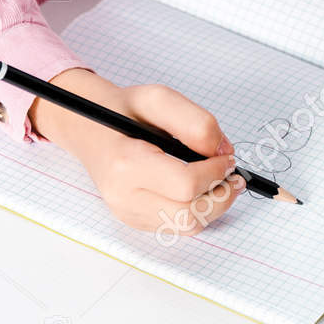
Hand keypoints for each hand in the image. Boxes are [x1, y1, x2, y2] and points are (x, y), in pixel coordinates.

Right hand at [28, 68, 245, 236]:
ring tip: (221, 183)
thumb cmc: (123, 111)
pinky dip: (197, 211)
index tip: (227, 158)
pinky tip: (200, 190)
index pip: (185, 184)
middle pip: (189, 215)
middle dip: (221, 196)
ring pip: (186, 227)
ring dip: (213, 207)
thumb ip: (194, 121)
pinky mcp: (134, 222)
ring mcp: (127, 214)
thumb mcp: (158, 97)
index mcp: (126, 164)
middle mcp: (123, 197)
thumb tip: (222, 151)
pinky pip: (177, 227)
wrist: (89, 128)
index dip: (215, 172)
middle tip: (233, 176)